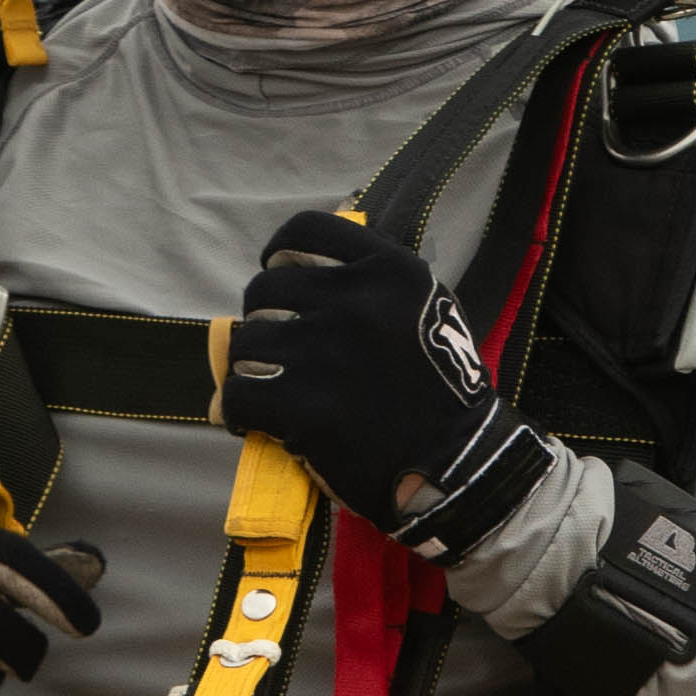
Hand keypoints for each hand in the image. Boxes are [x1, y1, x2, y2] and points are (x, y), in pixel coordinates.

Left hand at [224, 204, 550, 542]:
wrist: (458, 465)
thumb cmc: (442, 392)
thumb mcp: (427, 311)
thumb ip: (374, 282)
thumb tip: (301, 260)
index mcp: (389, 271)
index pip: (305, 230)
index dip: (279, 252)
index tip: (278, 271)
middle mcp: (354, 301)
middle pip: (264, 287)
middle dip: (265, 317)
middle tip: (279, 347)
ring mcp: (324, 353)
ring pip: (244, 342)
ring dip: (252, 365)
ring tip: (271, 385)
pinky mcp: (302, 407)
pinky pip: (237, 393)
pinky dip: (239, 409)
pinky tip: (255, 419)